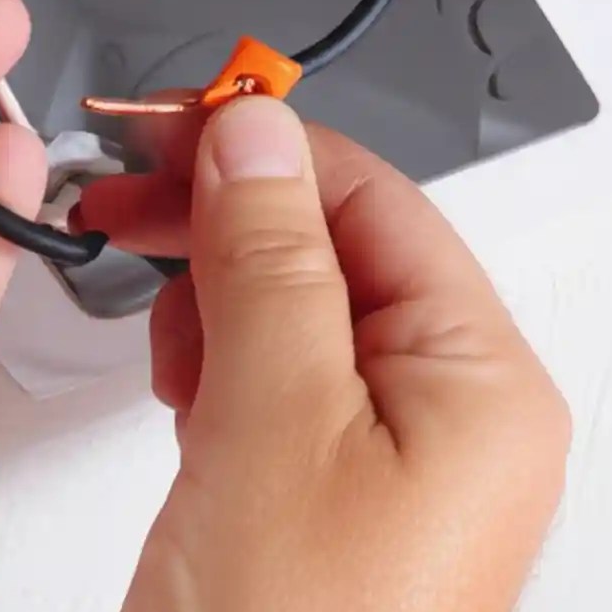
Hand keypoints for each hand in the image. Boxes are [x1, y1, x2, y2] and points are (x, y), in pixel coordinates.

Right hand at [75, 97, 570, 611]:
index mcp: (480, 388)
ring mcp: (383, 455)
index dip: (268, 150)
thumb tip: (253, 137)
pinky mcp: (322, 488)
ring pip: (295, 311)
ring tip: (161, 316)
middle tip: (131, 194)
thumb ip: (267, 264)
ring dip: (216, 292)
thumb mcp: (271, 426)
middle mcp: (448, 417)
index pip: (375, 205)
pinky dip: (216, 359)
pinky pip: (274, 380)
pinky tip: (181, 377)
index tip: (172, 122)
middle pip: (335, 252)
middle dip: (228, 222)